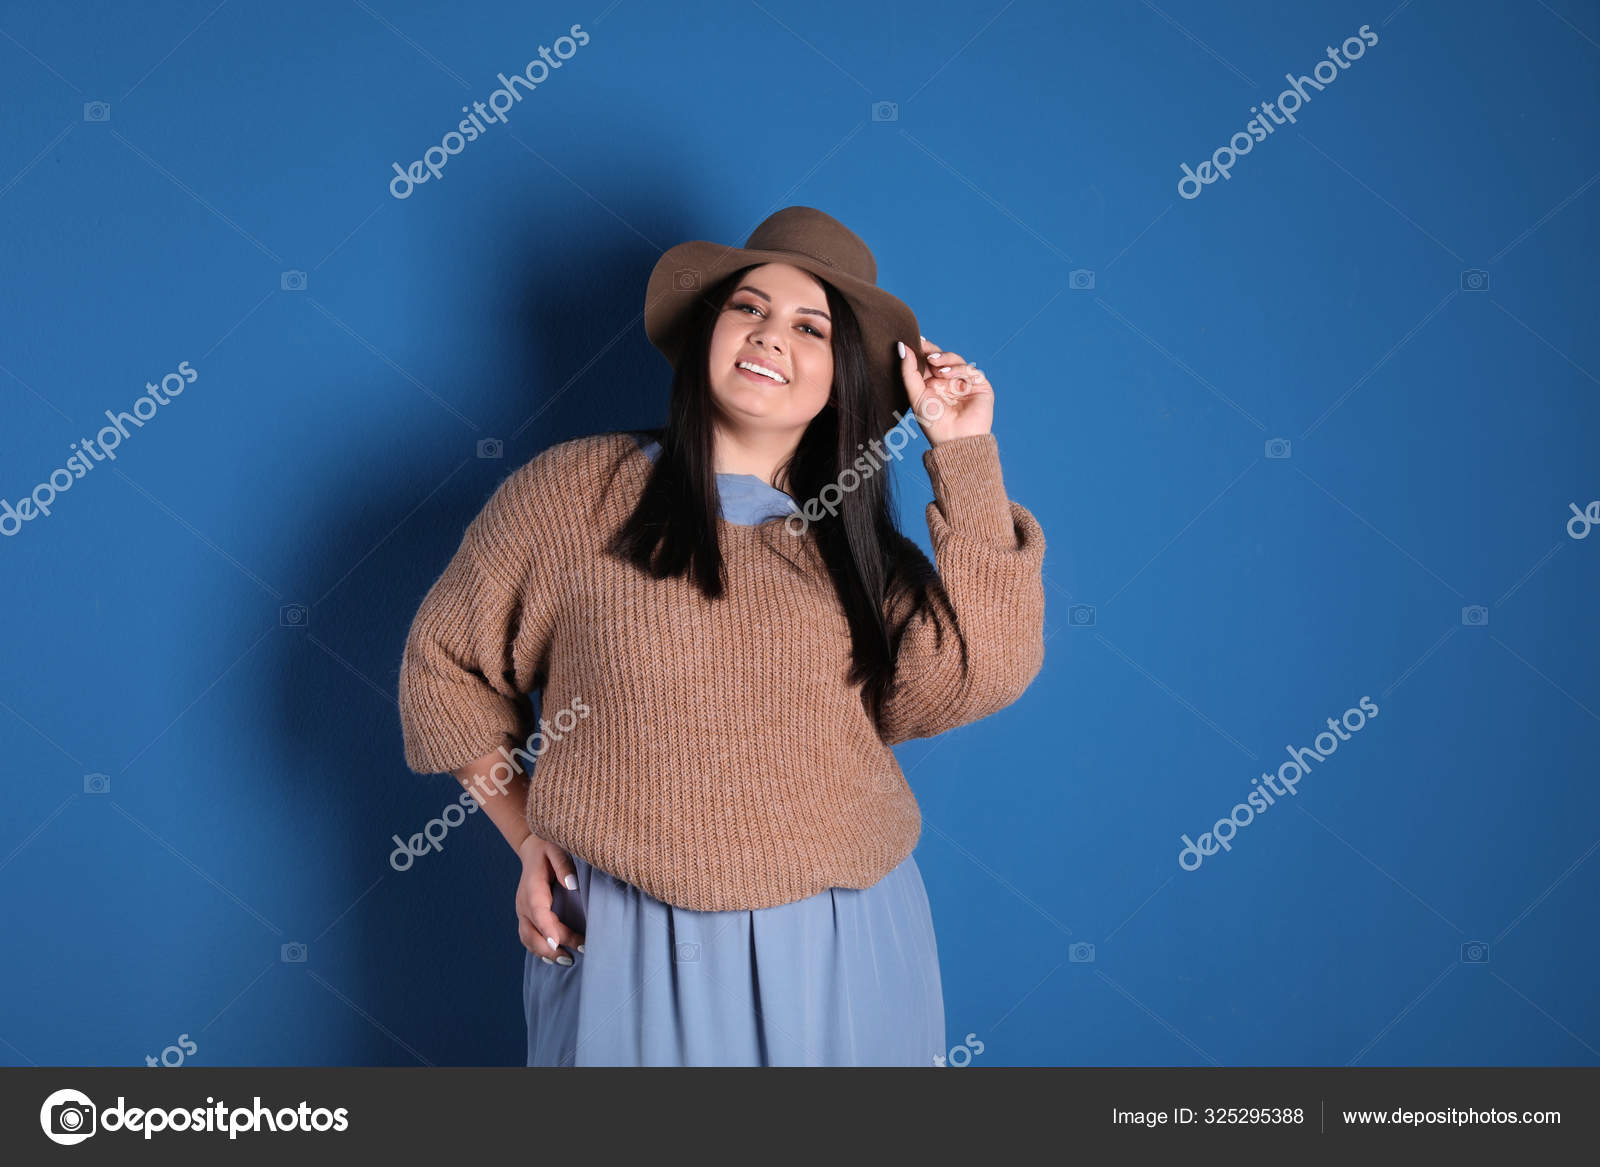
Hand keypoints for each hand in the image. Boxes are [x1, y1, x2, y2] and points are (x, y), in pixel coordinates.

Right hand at [516, 833, 584, 963]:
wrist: (533, 847)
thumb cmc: (548, 847)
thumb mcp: (556, 849)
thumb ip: (563, 865)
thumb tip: (572, 885)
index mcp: (532, 888)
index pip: (538, 912)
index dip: (547, 928)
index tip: (557, 943)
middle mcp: (523, 903)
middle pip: (531, 932)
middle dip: (550, 948)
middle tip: (573, 956)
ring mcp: (522, 911)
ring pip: (528, 939)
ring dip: (544, 953)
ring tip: (567, 961)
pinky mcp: (526, 916)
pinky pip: (528, 937)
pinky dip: (539, 950)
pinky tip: (554, 957)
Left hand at [898, 335, 993, 446]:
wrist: (955, 440)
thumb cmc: (933, 423)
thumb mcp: (915, 395)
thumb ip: (908, 371)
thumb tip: (901, 346)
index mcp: (933, 384)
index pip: (928, 361)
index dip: (922, 350)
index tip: (914, 339)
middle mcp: (949, 382)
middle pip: (942, 357)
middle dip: (934, 352)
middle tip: (925, 350)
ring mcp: (964, 383)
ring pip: (956, 360)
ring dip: (945, 359)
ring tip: (935, 364)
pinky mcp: (980, 385)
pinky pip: (970, 370)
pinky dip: (958, 369)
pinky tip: (947, 374)